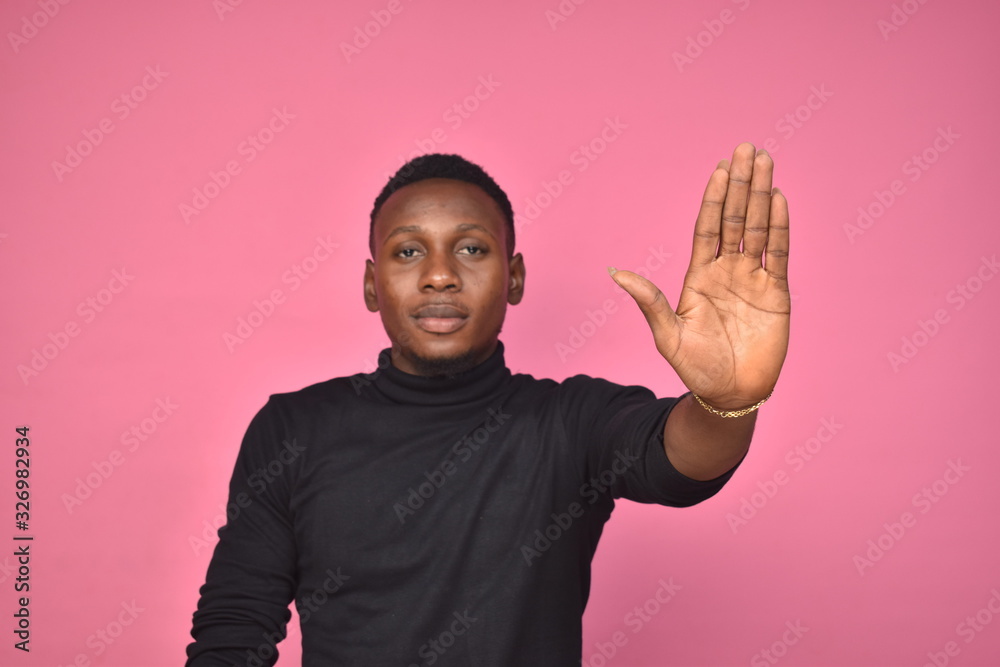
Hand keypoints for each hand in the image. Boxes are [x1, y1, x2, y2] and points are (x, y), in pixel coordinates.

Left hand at [610, 142, 789, 409]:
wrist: (729, 395)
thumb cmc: (695, 367)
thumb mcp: (667, 334)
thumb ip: (648, 301)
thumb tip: (614, 272)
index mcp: (699, 276)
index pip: (708, 227)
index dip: (714, 198)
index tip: (719, 169)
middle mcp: (726, 271)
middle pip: (735, 218)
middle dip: (741, 184)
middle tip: (746, 148)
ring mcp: (753, 280)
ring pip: (758, 229)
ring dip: (761, 195)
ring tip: (766, 161)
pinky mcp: (776, 294)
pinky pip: (778, 254)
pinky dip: (780, 227)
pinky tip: (779, 200)